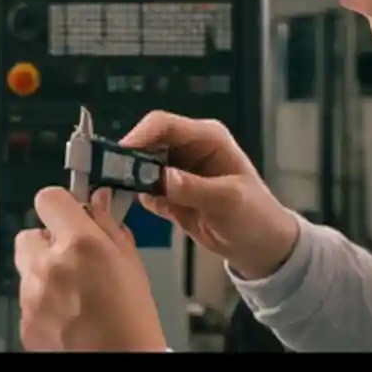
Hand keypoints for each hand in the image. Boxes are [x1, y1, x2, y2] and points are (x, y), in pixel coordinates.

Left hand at [13, 186, 166, 351]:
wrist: (122, 365)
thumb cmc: (133, 321)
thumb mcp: (131, 264)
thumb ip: (109, 227)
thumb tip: (96, 203)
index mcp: (79, 244)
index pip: (48, 198)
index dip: (61, 205)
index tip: (70, 215)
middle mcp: (48, 266)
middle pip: (29, 234)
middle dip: (48, 242)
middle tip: (73, 258)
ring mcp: (32, 296)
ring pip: (27, 268)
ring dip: (45, 272)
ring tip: (74, 292)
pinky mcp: (25, 321)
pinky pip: (26, 298)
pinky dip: (42, 301)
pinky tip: (67, 313)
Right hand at [120, 110, 298, 280]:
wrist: (261, 247)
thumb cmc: (255, 217)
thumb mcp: (229, 201)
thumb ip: (195, 188)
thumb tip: (162, 177)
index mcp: (206, 138)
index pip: (164, 125)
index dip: (139, 136)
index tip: (118, 157)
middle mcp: (188, 148)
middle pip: (146, 142)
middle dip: (128, 159)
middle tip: (110, 179)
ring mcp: (177, 170)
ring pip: (140, 164)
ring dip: (129, 178)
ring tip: (118, 194)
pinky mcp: (169, 191)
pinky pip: (144, 188)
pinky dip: (138, 196)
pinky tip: (141, 208)